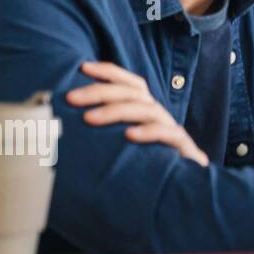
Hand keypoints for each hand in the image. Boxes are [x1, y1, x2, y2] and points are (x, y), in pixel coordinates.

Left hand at [66, 61, 208, 166]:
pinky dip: (149, 132)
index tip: (82, 67)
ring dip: (116, 111)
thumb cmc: (147, 163)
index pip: (130, 82)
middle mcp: (158, 115)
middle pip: (133, 92)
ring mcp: (170, 129)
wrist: (186, 186)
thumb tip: (67, 123)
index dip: (109, 71)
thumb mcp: (123, 144)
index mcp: (145, 109)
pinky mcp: (182, 147)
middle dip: (101, 91)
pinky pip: (168, 134)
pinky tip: (129, 135)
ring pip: (146, 110)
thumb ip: (105, 132)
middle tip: (71, 97)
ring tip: (89, 118)